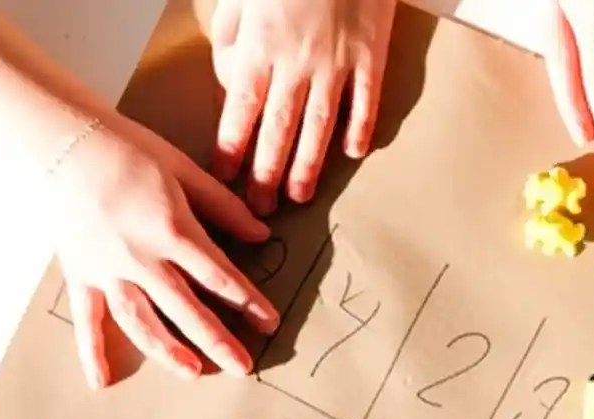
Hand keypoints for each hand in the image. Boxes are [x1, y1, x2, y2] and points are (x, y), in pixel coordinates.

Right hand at [52, 114, 279, 388]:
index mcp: (173, 231)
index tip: (269, 323)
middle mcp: (141, 258)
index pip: (220, 277)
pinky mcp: (80, 274)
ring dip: (168, 352)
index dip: (248, 302)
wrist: (63, 141)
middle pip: (187, 310)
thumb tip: (262, 234)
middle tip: (243, 367)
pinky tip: (103, 381)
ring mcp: (108, 271)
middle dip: (217, 341)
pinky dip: (91, 352)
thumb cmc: (128, 150)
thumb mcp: (184, 170)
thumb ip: (224, 207)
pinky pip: (86, 319)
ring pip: (141, 322)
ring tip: (193, 374)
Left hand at [210, 0, 395, 214]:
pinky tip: (352, 154)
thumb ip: (231, 36)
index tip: (223, 177)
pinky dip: (359, 129)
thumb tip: (232, 77)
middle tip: (260, 207)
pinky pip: (366, 102)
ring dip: (308, 165)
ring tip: (300, 195)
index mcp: (260, 47)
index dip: (231, 149)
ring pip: (320, 126)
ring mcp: (338, 63)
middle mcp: (297, 64)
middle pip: (278, 131)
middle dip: (266, 174)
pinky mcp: (371, 56)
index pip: (240, 112)